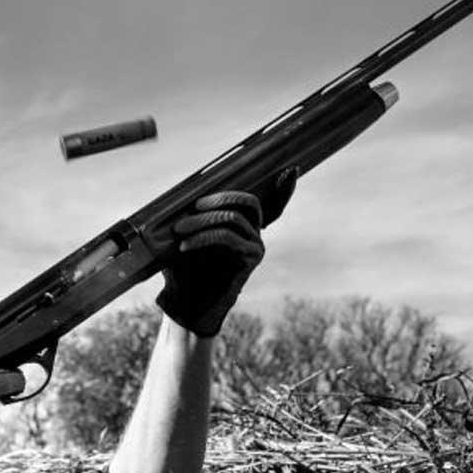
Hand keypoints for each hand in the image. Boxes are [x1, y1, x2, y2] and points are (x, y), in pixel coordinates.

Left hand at [156, 168, 296, 336]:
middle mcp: (254, 233)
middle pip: (248, 203)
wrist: (189, 303)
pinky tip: (186, 246)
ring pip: (233, 218)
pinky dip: (204, 237)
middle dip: (220, 198)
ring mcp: (255, 246)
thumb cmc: (185, 267)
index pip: (265, 202)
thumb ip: (194, 216)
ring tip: (180, 229)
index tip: (292, 169)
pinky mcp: (251, 259)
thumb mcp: (186, 235)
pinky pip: (229, 237)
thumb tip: (182, 193)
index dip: (284, 188)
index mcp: (242, 224)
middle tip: (195, 206)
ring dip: (203, 220)